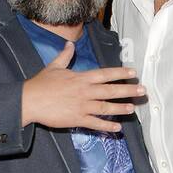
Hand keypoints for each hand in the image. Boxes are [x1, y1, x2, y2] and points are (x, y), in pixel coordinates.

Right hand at [21, 40, 146, 132]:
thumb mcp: (54, 66)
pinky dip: (107, 126)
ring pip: (105, 107)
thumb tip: (70, 45)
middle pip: (110, 90)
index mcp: (81, 78)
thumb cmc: (41, 83)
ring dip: (120, 108)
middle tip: (142, 91)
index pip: (105, 74)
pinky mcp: (76, 119)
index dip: (120, 73)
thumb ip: (65, 56)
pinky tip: (118, 128)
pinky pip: (95, 123)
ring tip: (132, 109)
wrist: (30, 101)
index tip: (133, 72)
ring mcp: (82, 106)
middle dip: (127, 90)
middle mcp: (85, 91)